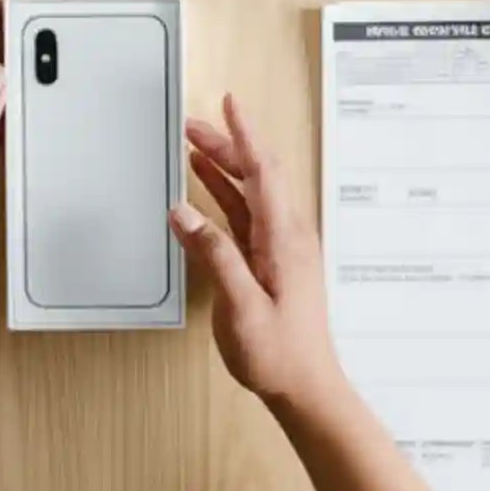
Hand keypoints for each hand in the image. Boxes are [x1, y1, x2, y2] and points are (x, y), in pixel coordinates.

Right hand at [169, 94, 337, 402]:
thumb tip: (184, 214)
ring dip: (223, 167)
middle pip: (257, 175)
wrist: (306, 386)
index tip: (230, 105)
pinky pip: (246, 215)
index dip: (245, 136)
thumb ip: (214, 255)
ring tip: (194, 145)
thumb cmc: (279, 352)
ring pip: (250, 193)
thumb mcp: (241, 305)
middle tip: (194, 124)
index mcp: (283, 239)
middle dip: (227, 144)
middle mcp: (285, 235)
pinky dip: (224, 194)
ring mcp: (278, 247)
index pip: (264, 172)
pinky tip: (205, 188)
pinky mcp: (270, 261)